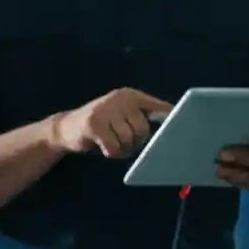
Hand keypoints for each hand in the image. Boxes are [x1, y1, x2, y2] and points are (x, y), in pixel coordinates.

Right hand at [50, 87, 172, 158]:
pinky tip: (104, 148)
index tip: (183, 131)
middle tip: (125, 142)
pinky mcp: (94, 124)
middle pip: (142, 129)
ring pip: (128, 139)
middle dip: (136, 142)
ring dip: (123, 149)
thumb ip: (143, 117)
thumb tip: (172, 128)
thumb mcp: (123, 115)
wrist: (66, 128)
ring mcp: (105, 109)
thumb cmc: (102, 125)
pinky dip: (112, 153)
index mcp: (131, 95)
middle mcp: (119, 98)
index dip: (172, 120)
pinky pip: (113, 147)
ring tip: (113, 144)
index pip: (159, 107)